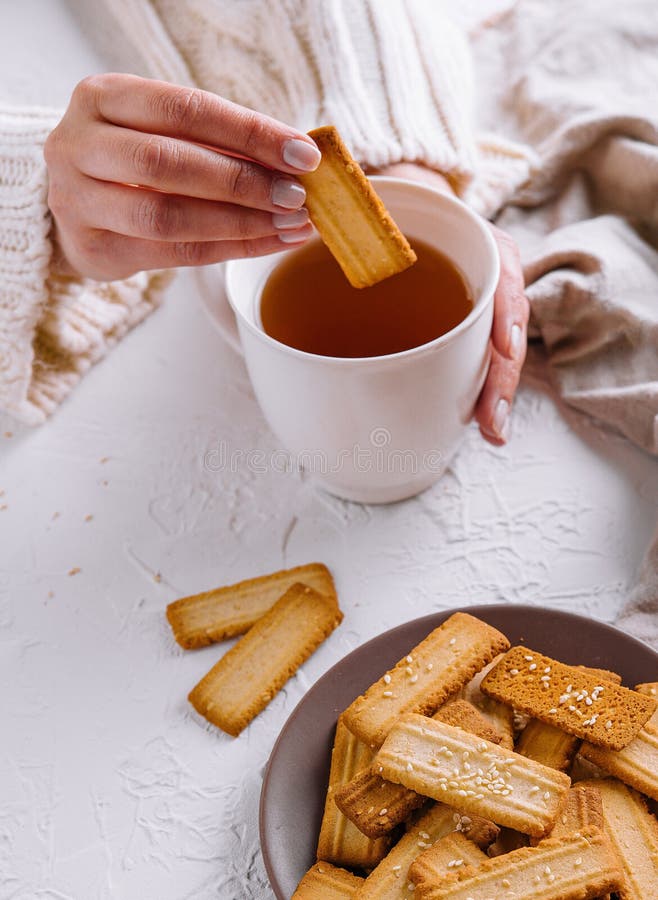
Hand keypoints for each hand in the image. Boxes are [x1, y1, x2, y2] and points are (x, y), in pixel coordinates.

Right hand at [44, 74, 319, 280]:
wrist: (74, 207)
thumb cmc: (130, 161)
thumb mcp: (161, 132)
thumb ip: (214, 140)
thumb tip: (295, 159)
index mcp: (101, 97)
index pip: (184, 109)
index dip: (249, 132)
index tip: (302, 153)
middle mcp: (78, 144)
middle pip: (169, 164)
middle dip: (243, 182)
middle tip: (296, 196)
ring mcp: (78, 199)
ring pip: (168, 216)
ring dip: (239, 223)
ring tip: (289, 224)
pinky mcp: (93, 248)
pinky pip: (174, 254)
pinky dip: (230, 249)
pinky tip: (269, 243)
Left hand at [372, 163, 528, 444]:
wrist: (401, 200)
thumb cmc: (388, 203)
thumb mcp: (373, 202)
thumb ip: (353, 216)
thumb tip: (300, 229)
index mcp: (476, 239)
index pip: (501, 279)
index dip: (504, 317)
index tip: (503, 351)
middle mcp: (487, 272)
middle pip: (505, 328)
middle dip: (501, 376)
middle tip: (491, 422)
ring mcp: (480, 301)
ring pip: (497, 349)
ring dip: (494, 392)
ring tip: (490, 431)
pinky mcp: (465, 324)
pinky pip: (478, 357)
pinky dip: (477, 390)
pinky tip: (472, 421)